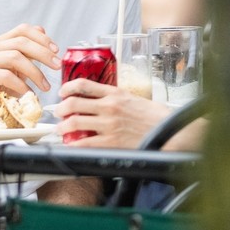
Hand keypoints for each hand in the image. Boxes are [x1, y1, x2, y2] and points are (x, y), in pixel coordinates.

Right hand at [0, 24, 59, 118]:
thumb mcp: (16, 71)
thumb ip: (27, 54)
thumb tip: (42, 32)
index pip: (22, 30)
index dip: (41, 38)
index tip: (56, 50)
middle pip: (20, 42)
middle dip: (43, 53)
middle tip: (57, 66)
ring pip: (14, 57)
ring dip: (35, 72)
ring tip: (45, 86)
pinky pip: (4, 75)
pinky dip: (20, 85)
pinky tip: (28, 93)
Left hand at [53, 79, 170, 147]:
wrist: (171, 132)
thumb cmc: (155, 117)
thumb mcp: (134, 99)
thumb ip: (116, 98)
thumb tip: (99, 100)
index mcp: (115, 93)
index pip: (83, 84)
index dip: (67, 87)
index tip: (63, 92)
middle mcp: (109, 107)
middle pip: (73, 103)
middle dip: (60, 108)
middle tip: (58, 113)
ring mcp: (109, 124)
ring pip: (74, 122)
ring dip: (62, 126)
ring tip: (61, 129)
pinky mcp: (111, 142)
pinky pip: (84, 142)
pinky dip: (73, 143)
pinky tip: (71, 144)